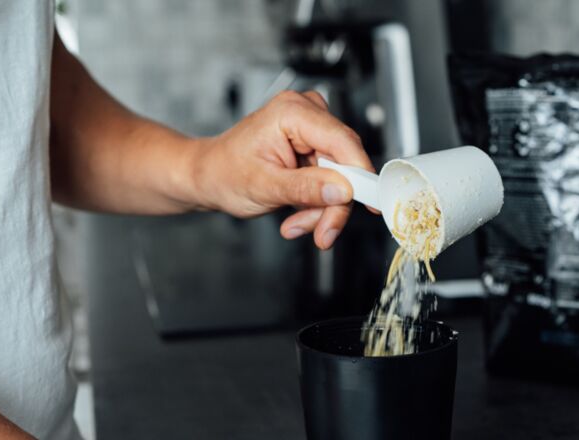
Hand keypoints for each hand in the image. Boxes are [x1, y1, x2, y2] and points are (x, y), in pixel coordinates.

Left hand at [192, 90, 375, 249]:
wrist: (208, 176)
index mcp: (292, 112)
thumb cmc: (225, 173)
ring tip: (295, 224)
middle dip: (333, 203)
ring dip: (321, 208)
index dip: (360, 175)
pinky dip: (317, 202)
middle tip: (320, 233)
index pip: (343, 142)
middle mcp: (306, 113)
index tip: (370, 204)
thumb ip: (305, 188)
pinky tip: (296, 213)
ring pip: (340, 177)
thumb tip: (342, 190)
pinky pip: (331, 179)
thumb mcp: (264, 186)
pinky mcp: (313, 146)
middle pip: (345, 163)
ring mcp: (311, 129)